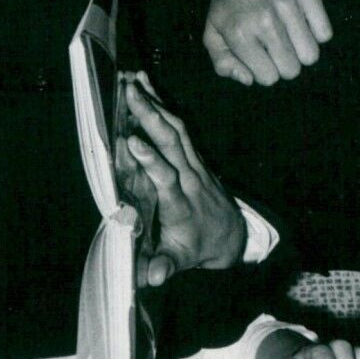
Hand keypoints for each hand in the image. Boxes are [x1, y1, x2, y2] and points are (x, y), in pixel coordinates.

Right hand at [124, 76, 245, 286]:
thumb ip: (165, 266)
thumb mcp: (182, 261)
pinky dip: (162, 105)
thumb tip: (151, 277)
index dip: (151, 160)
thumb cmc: (197, 248)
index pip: (167, 178)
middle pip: (172, 143)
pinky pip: (178, 127)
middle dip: (151, 116)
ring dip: (155, 103)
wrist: (231, 235)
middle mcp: (190, 179)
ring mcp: (194, 164)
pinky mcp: (193, 156)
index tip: (132, 142)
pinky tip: (145, 86)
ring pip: (176, 129)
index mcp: (181, 205)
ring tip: (133, 80)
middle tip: (129, 93)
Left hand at [194, 0, 332, 85]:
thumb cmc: (227, 5)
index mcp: (240, 34)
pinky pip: (325, 33)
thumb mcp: (212, 35)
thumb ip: (224, 64)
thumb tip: (249, 80)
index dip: (264, 71)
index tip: (258, 57)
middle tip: (273, 48)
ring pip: (311, 55)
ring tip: (287, 37)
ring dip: (300, 52)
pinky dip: (315, 34)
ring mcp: (288, 6)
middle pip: (292, 70)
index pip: (268, 78)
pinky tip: (300, 25)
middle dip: (283, 65)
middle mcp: (265, 20)